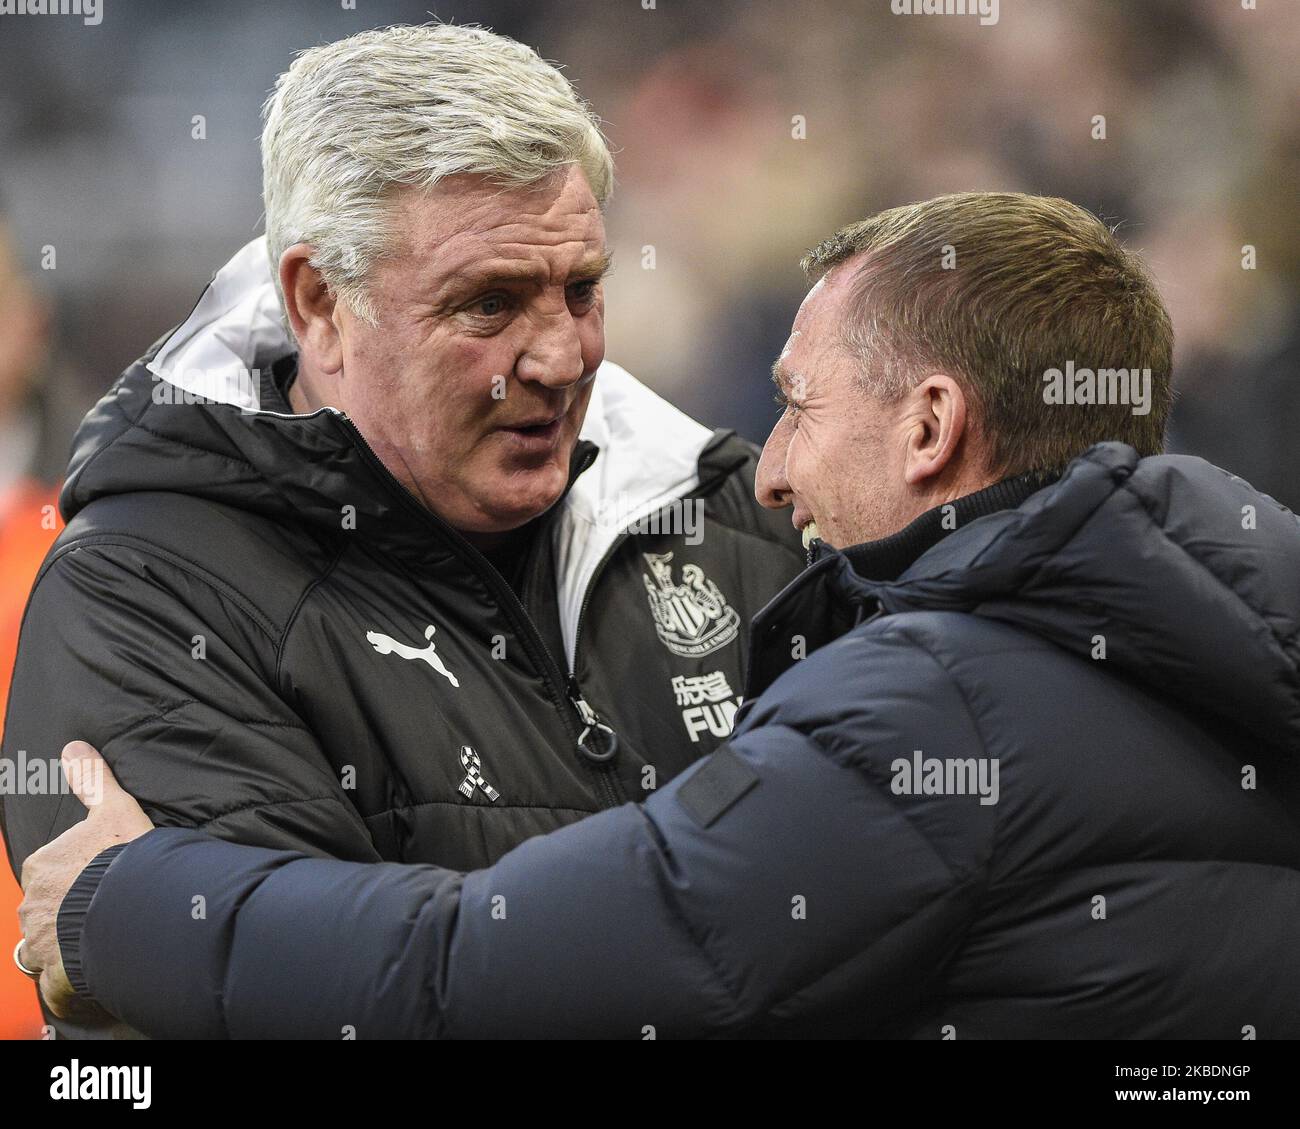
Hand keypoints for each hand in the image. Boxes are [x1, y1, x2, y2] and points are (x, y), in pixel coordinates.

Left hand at [18, 741, 154, 1020]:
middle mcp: (32, 903)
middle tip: (109, 903)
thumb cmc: (123, 858)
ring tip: (107, 933)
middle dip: (72, 906)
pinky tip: (95, 962)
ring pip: (52, 938)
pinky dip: (73, 969)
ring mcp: (40, 940)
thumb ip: (93, 779)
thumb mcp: (115, 809)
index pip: (54, 868)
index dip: (82, 870)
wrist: (132, 910)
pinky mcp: (53, 971)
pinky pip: (58, 973)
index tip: (104, 875)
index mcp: (42, 865)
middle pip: (50, 904)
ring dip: (71, 937)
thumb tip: (75, 745)